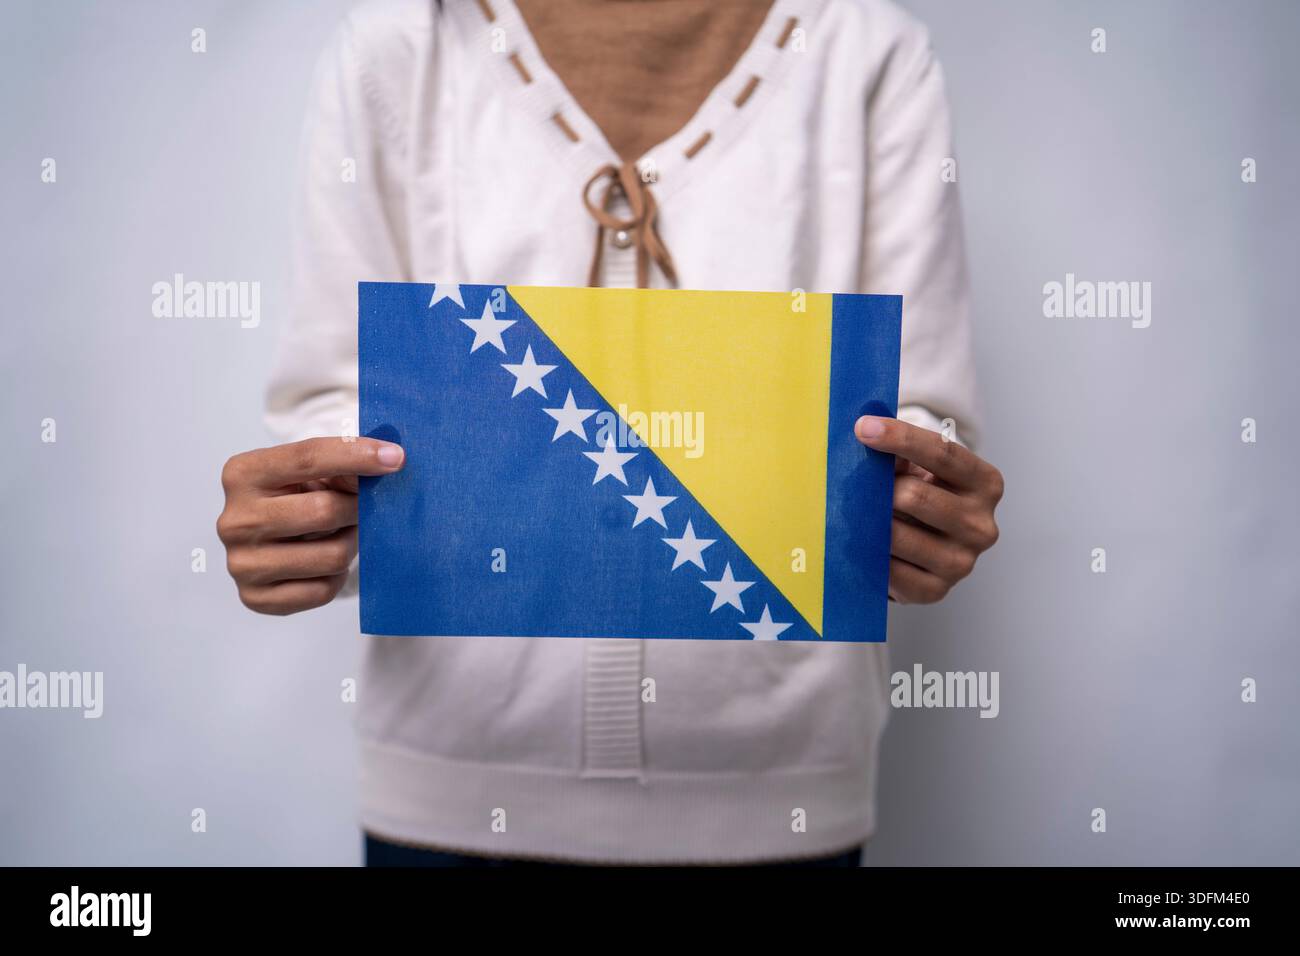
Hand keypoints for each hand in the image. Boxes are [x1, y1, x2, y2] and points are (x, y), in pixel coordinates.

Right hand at [216, 437, 404, 614]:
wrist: (267, 541)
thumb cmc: (293, 498)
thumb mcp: (310, 472)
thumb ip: (343, 466)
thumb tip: (385, 465)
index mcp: (242, 474)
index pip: (308, 458)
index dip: (357, 455)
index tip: (395, 458)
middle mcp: (234, 520)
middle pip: (323, 511)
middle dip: (357, 509)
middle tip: (365, 508)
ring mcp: (241, 563)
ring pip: (331, 555)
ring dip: (350, 544)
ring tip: (344, 535)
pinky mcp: (255, 598)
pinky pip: (322, 590)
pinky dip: (336, 576)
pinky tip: (325, 563)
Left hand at [854, 416, 1002, 603]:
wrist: (928, 546)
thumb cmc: (923, 494)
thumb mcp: (920, 468)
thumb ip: (900, 453)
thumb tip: (864, 438)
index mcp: (986, 484)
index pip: (942, 453)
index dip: (900, 438)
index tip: (863, 428)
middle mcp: (982, 525)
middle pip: (914, 495)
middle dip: (878, 488)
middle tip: (856, 487)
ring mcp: (962, 562)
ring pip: (895, 534)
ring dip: (868, 523)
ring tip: (859, 516)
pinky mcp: (936, 590)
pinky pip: (887, 569)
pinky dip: (869, 553)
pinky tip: (864, 543)